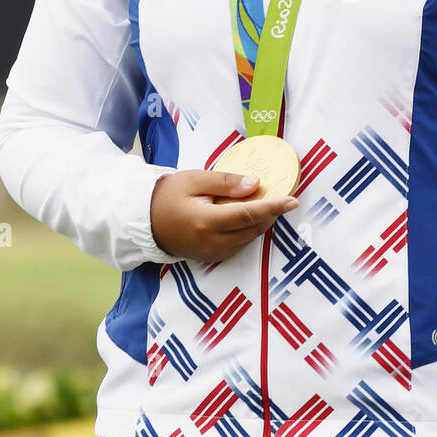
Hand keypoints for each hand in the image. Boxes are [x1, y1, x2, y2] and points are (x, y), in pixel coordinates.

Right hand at [150, 169, 297, 262]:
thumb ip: (226, 182)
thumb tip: (255, 184)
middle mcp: (211, 242)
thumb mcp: (195, 180)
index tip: (293, 201)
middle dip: (271, 214)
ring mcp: (211, 253)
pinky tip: (250, 217)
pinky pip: (238, 245)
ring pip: (247, 239)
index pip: (248, 215)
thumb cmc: (168, 194)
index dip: (273, 208)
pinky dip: (248, 231)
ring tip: (271, 205)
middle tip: (284, 197)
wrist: (144, 219)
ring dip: (261, 223)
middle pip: (252, 228)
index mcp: (206, 221)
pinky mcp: (211, 257)